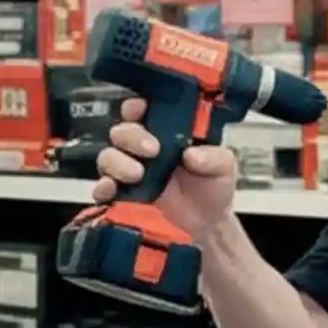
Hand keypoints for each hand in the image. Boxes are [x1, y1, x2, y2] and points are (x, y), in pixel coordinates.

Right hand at [93, 98, 238, 238]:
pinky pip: (104, 186)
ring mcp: (133, 169)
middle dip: (131, 136)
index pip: (144, 109)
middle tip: (152, 150)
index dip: (136, 106)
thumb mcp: (225, 167)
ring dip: (118, 162)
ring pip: (109, 155)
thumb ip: (214, 158)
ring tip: (137, 174)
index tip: (139, 109)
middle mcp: (146, 145)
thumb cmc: (215, 185)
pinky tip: (110, 190)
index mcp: (168, 130)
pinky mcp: (126, 193)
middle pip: (123, 130)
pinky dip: (102, 187)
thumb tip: (191, 154)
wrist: (209, 222)